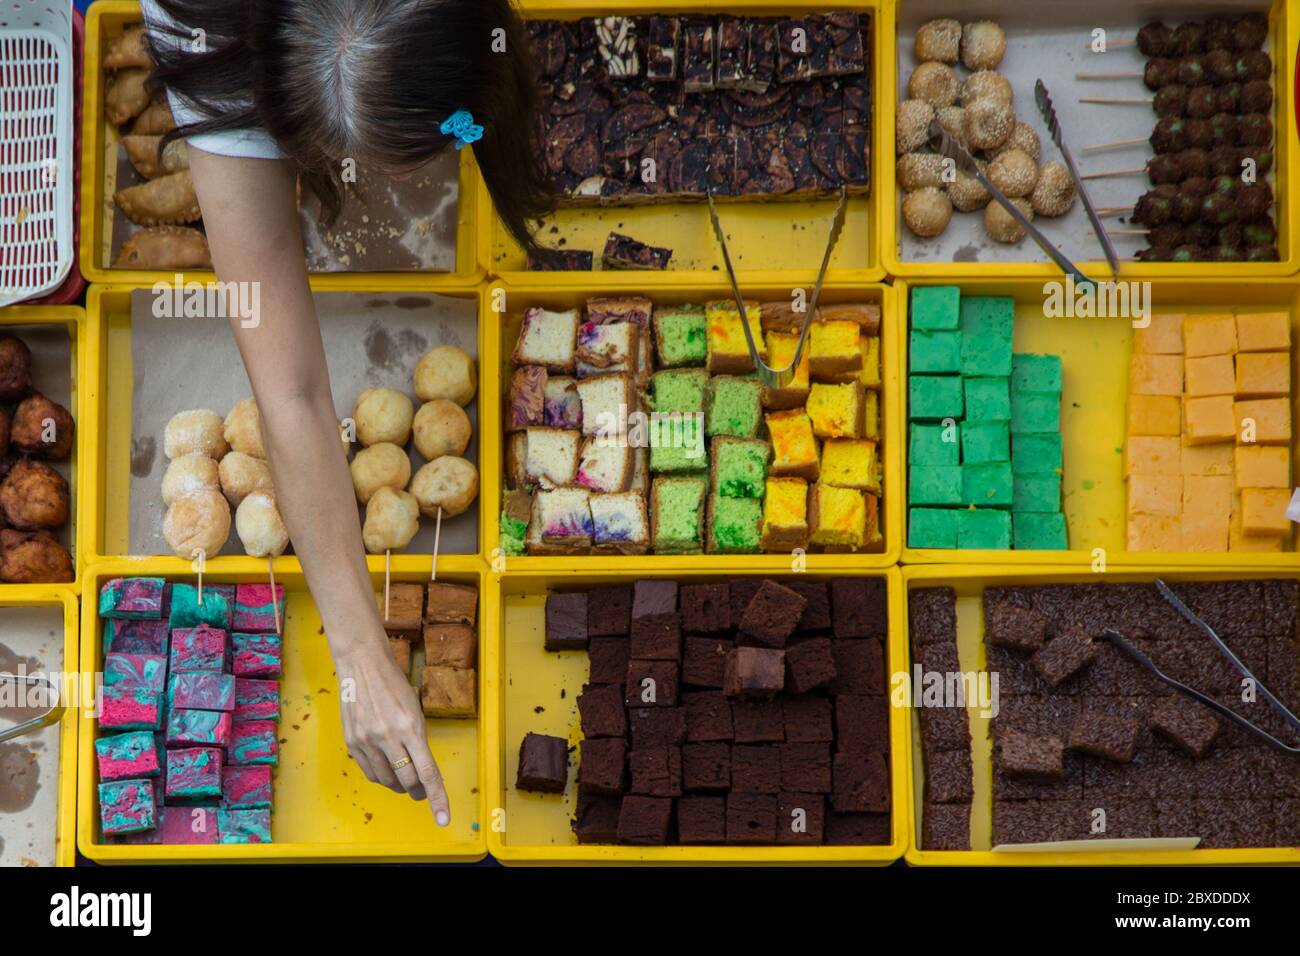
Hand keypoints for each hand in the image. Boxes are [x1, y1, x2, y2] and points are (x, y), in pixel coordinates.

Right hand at [335, 640, 450, 826]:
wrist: (362, 665)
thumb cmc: (394, 683)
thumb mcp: (415, 709)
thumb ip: (418, 739)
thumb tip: (422, 768)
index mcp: (410, 727)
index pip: (428, 772)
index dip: (438, 798)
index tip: (443, 818)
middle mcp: (388, 737)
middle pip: (408, 781)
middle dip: (419, 791)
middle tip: (422, 791)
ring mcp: (367, 741)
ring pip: (387, 781)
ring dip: (400, 785)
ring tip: (405, 780)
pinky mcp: (352, 742)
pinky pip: (370, 772)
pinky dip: (382, 777)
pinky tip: (387, 770)